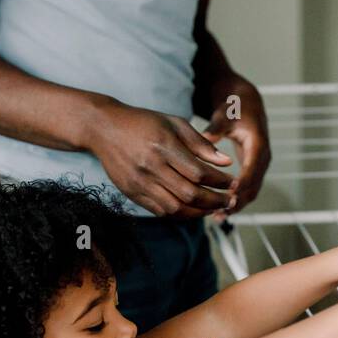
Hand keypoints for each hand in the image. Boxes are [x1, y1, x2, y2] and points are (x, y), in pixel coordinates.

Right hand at [89, 101, 235, 217]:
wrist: (104, 129)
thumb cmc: (143, 122)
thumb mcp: (174, 123)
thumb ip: (201, 143)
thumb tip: (227, 162)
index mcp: (163, 146)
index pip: (199, 173)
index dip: (220, 181)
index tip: (233, 182)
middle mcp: (150, 167)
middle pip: (190, 194)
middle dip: (216, 201)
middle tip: (231, 200)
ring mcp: (139, 183)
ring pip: (177, 209)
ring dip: (200, 212)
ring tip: (215, 207)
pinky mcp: (132, 193)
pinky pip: (161, 212)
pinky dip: (181, 214)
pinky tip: (194, 209)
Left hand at [201, 78, 269, 218]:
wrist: (246, 105)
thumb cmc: (234, 108)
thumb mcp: (225, 114)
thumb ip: (217, 127)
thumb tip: (206, 137)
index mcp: (258, 144)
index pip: (252, 168)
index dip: (242, 182)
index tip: (228, 194)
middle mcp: (262, 157)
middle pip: (253, 185)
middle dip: (238, 200)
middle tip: (220, 212)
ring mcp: (259, 166)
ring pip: (251, 192)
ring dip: (236, 205)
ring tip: (218, 217)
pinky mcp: (252, 171)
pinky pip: (247, 190)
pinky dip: (235, 201)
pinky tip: (219, 212)